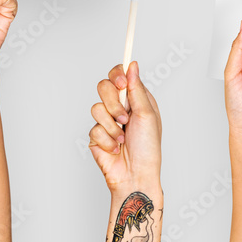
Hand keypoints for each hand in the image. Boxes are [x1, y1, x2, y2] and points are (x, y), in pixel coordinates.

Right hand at [88, 62, 162, 193]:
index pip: (120, 75)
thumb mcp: (147, 115)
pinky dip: (107, 140)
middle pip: (103, 87)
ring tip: (122, 138)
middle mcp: (120, 107)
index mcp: (135, 99)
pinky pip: (94, 128)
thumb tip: (132, 65)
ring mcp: (106, 121)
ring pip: (96, 108)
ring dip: (112, 127)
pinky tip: (116, 148)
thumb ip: (136, 89)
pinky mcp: (96, 135)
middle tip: (124, 118)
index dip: (117, 75)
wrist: (135, 175)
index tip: (121, 84)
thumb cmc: (147, 148)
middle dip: (113, 104)